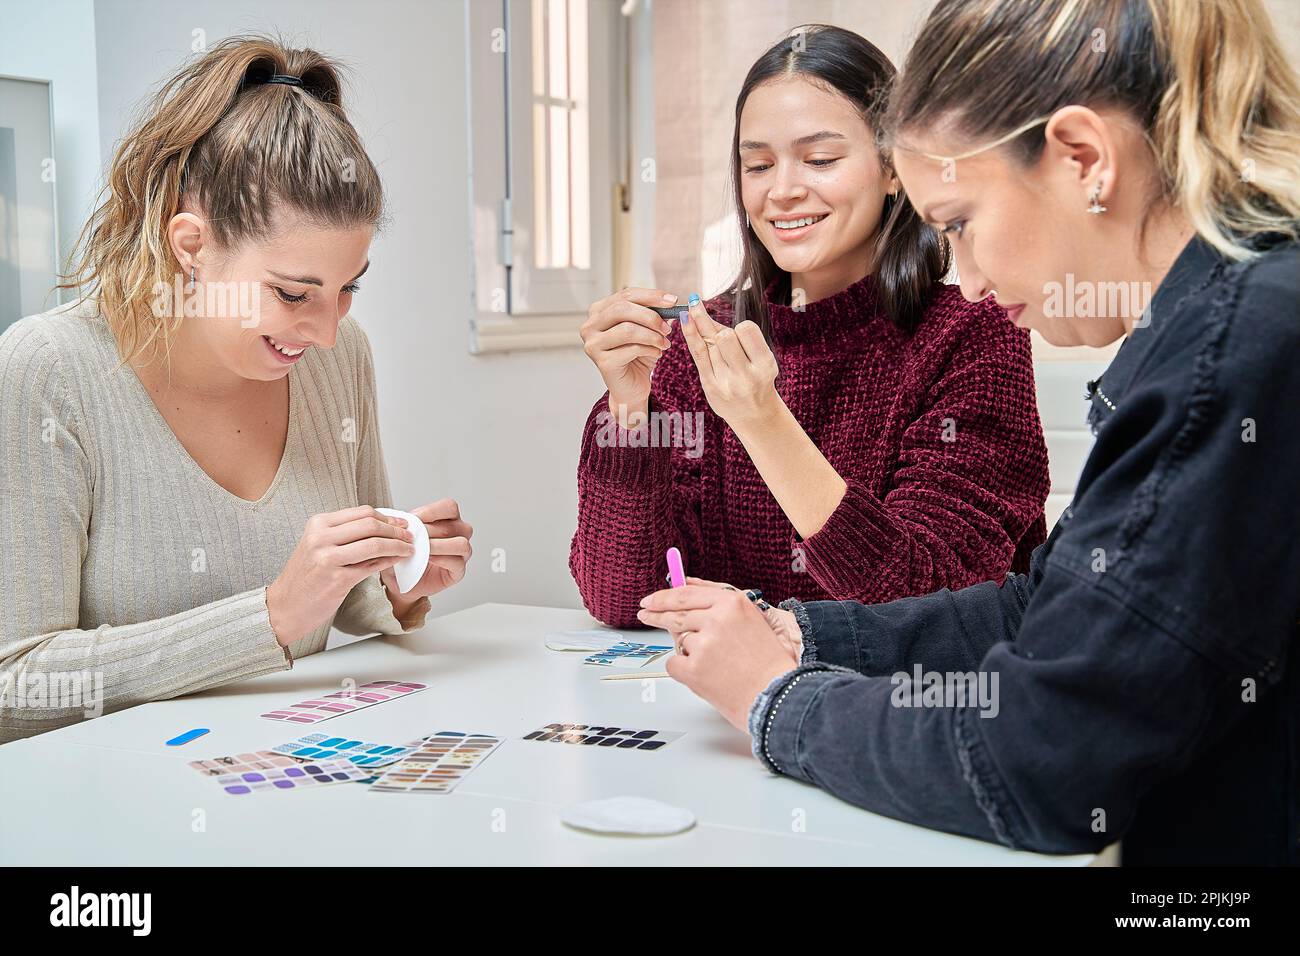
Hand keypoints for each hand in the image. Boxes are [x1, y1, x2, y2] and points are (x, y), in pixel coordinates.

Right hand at [268, 506, 414, 645]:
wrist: (284, 607)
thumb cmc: (305, 577)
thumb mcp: (318, 545)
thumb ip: (345, 534)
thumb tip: (382, 525)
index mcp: (318, 524)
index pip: (362, 512)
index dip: (387, 517)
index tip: (401, 522)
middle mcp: (321, 538)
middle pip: (371, 525)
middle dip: (396, 529)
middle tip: (410, 535)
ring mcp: (328, 558)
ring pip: (375, 544)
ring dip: (398, 545)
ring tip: (408, 549)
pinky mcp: (337, 579)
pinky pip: (371, 566)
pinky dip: (389, 561)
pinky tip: (397, 561)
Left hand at [378, 498, 473, 606]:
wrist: (398, 578)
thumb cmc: (403, 553)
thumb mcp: (400, 536)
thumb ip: (404, 526)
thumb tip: (400, 520)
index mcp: (448, 519)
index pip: (450, 507)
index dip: (432, 511)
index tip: (414, 518)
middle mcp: (458, 534)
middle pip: (455, 525)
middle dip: (430, 531)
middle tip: (412, 537)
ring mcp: (461, 552)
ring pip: (461, 543)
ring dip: (439, 545)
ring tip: (420, 549)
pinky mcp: (458, 570)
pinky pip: (457, 562)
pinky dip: (442, 559)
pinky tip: (427, 559)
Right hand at [580, 287, 676, 422]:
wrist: (631, 387)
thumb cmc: (637, 356)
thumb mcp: (647, 330)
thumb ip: (653, 314)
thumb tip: (669, 301)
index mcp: (598, 311)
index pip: (625, 294)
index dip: (651, 295)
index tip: (673, 300)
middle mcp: (590, 326)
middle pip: (622, 308)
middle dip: (651, 316)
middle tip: (668, 327)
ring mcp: (593, 344)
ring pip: (627, 329)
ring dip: (652, 335)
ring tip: (665, 343)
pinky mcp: (602, 362)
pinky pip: (631, 349)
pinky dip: (650, 350)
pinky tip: (657, 354)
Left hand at [636, 583, 797, 730]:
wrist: (777, 697)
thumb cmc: (769, 663)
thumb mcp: (751, 621)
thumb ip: (719, 602)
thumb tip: (686, 585)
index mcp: (733, 602)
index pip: (687, 593)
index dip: (664, 596)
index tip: (652, 599)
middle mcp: (717, 618)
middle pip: (674, 612)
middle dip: (655, 613)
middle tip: (645, 614)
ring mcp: (704, 643)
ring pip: (678, 641)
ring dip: (689, 651)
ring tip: (714, 665)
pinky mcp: (693, 667)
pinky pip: (674, 663)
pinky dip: (684, 671)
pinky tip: (707, 676)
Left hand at [679, 295, 780, 429]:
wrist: (754, 414)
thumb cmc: (757, 378)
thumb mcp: (759, 359)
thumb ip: (738, 337)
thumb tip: (704, 311)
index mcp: (765, 364)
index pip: (746, 330)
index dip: (741, 328)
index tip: (742, 335)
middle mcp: (746, 375)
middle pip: (725, 337)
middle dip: (722, 333)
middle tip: (725, 342)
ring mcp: (726, 382)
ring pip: (709, 343)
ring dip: (708, 334)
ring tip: (705, 327)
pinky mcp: (710, 385)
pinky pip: (697, 353)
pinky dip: (690, 333)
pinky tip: (684, 318)